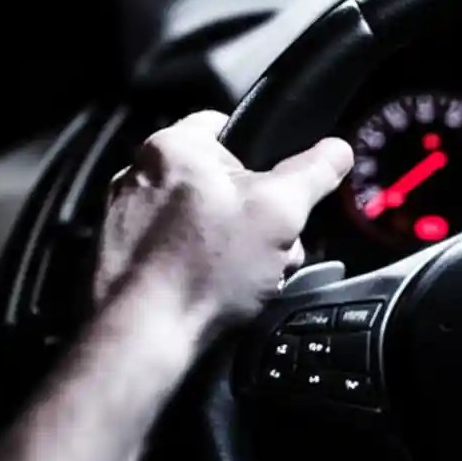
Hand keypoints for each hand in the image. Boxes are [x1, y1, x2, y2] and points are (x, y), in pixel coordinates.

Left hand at [94, 110, 352, 330]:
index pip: (230, 127)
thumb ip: (313, 173)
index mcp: (173, 146)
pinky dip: (200, 264)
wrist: (147, 334)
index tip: (279, 191)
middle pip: (222, 180)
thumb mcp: (280, 212)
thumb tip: (337, 151)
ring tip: (244, 274)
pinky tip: (215, 287)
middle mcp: (140, 173)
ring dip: (232, 243)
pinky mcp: (124, 253)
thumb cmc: (203, 269)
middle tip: (270, 245)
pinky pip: (178, 247)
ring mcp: (126, 215)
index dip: (266, 158)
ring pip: (202, 217)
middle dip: (256, 214)